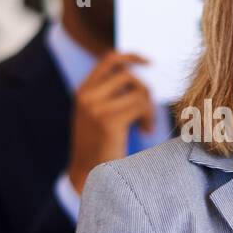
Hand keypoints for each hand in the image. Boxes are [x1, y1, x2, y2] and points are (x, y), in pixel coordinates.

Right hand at [65, 52, 154, 193]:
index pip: (109, 59)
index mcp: (83, 91)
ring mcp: (94, 107)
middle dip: (145, 90)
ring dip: (149, 107)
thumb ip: (112, 96)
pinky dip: (149, 117)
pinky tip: (145, 131)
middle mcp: (86, 96)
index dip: (131, 56)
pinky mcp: (107, 121)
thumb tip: (141, 76)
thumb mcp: (98, 117)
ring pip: (137, 91)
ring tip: (146, 124)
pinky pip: (140, 106)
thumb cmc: (100, 148)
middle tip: (148, 111)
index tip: (149, 62)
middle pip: (128, 74)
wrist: (88, 176)